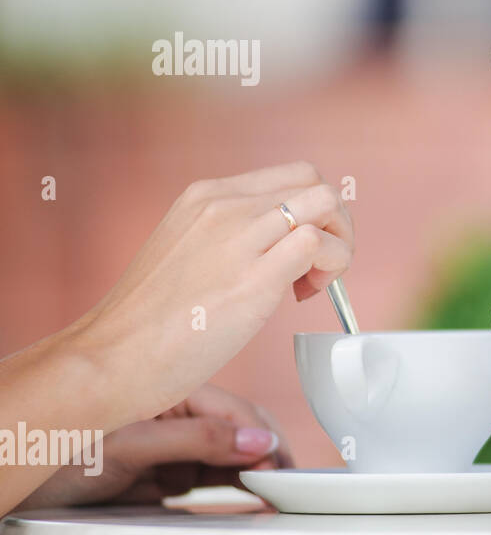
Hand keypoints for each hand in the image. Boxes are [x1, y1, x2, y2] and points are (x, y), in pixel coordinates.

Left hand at [14, 384, 290, 508]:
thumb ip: (197, 441)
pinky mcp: (159, 475)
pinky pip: (206, 478)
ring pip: (226, 457)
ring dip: (249, 473)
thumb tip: (256, 441)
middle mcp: (174, 412)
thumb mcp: (132, 445)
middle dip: (265, 454)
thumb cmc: (53, 445)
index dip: (263, 440)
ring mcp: (168, 444)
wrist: (11, 469)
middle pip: (238, 431)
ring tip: (272, 491)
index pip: (237, 412)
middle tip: (284, 484)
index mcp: (172, 387)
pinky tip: (244, 494)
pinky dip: (228, 488)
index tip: (282, 468)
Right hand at [68, 161, 353, 425]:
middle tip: (314, 270)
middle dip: (334, 224)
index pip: (292, 176)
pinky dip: (330, 267)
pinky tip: (300, 296)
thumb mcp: (188, 250)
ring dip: (338, 244)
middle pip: (316, 184)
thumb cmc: (149, 321)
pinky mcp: (253, 278)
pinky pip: (317, 245)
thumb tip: (280, 243)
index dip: (312, 211)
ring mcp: (238, 238)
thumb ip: (229, 235)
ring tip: (310, 284)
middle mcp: (224, 206)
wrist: (109, 359)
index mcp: (207, 195)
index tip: (299, 253)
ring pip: (326, 204)